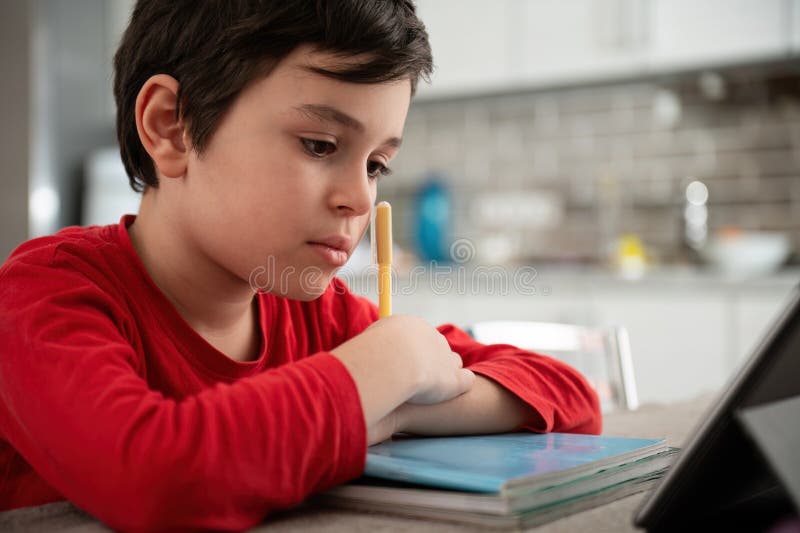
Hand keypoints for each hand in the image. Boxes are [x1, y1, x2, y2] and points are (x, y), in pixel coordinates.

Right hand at [331, 315, 474, 429]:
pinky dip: (460, 385)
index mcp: (412, 326)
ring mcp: (446, 357)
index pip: (415, 336)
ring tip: (433, 388)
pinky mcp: (455, 379)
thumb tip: (358, 353)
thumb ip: (370, 347)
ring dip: (445, 373)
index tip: (402, 362)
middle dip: (428, 360)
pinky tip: (453, 393)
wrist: (393, 362)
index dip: (410, 351)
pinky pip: (464, 380)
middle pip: (436, 347)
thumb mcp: (367, 341)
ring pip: (451, 362)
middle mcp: (432, 337)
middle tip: (415, 378)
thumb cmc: (374, 352)